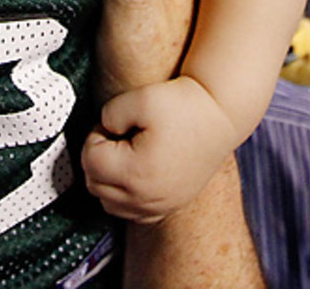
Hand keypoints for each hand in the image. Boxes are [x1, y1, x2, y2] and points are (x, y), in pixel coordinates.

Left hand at [83, 76, 236, 223]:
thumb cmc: (183, 105)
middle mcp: (147, 198)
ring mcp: (159, 206)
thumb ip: (109, 113)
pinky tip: (136, 169)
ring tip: (127, 151)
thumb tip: (103, 129)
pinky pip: (130, 212)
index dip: (96, 135)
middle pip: (95, 185)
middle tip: (119, 134)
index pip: (90, 161)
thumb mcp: (141, 97)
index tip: (115, 123)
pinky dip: (124, 194)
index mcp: (137, 173)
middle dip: (99, 156)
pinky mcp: (168, 207)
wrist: (220, 115)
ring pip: (108, 202)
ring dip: (108, 177)